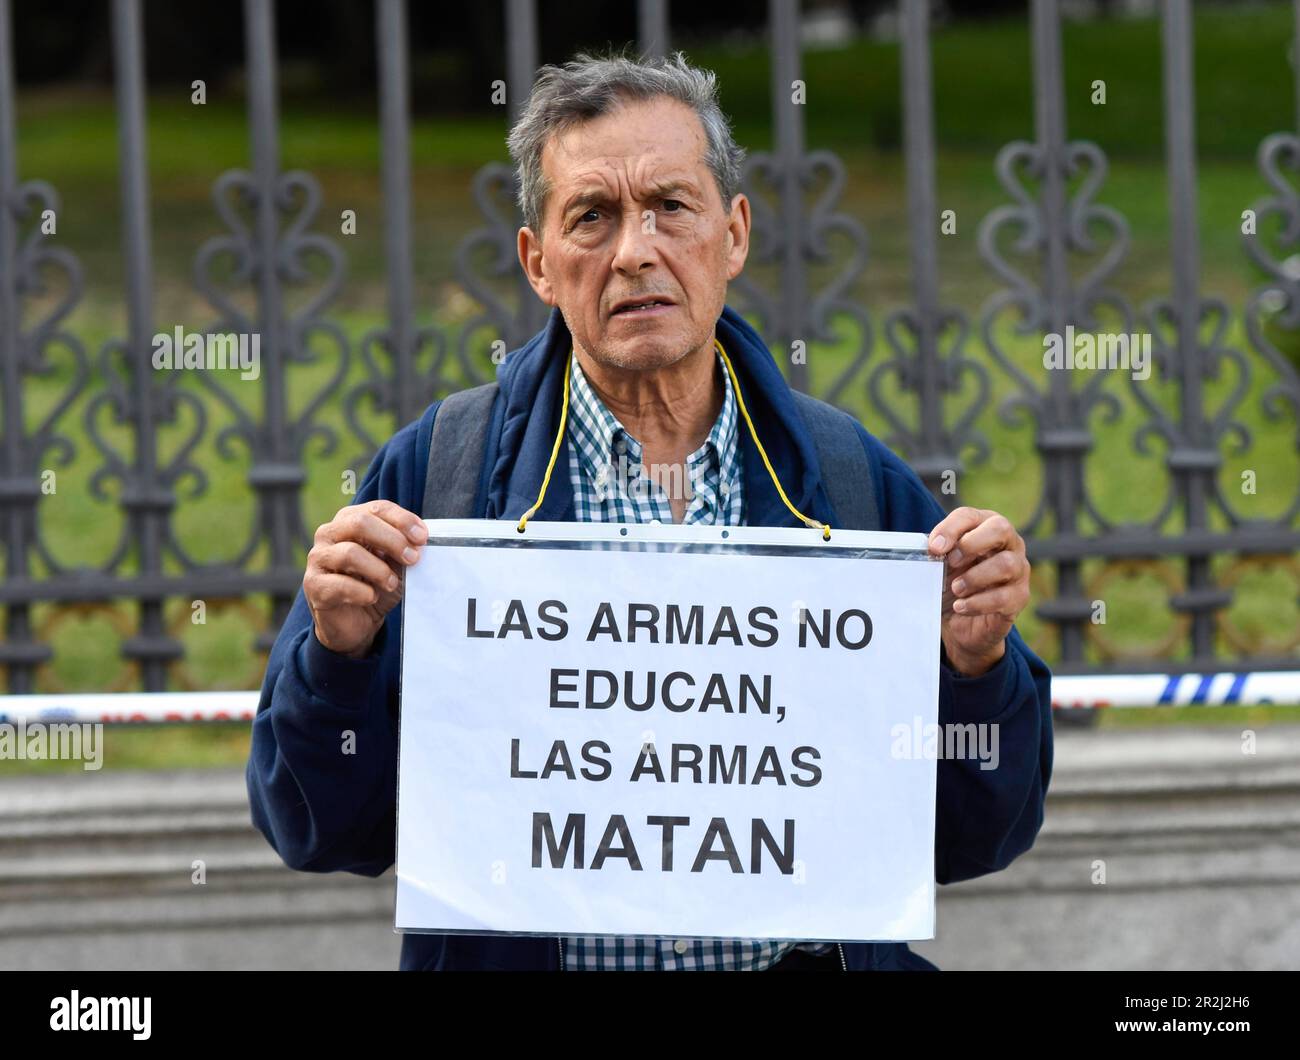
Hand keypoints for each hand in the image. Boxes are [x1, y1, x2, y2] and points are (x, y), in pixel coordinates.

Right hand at [304, 500, 427, 658]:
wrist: (354, 622)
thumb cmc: (374, 585)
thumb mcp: (394, 564)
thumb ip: (404, 549)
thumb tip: (420, 541)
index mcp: (350, 520)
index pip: (377, 508)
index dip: (402, 519)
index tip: (422, 537)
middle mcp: (330, 533)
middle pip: (360, 523)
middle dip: (392, 540)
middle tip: (413, 559)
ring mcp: (318, 558)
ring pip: (350, 553)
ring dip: (379, 570)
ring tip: (392, 583)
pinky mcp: (314, 584)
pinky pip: (339, 584)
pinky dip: (362, 592)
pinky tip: (372, 597)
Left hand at [927, 507, 1029, 676]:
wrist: (959, 622)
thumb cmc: (951, 583)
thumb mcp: (939, 566)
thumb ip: (937, 552)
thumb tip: (934, 547)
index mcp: (984, 528)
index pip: (969, 516)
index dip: (950, 529)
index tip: (934, 548)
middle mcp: (1008, 544)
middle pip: (1000, 528)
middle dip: (971, 544)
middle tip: (951, 562)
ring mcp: (1018, 570)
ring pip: (1006, 564)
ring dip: (975, 577)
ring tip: (956, 588)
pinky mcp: (1019, 597)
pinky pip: (1004, 597)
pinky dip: (978, 603)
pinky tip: (960, 606)